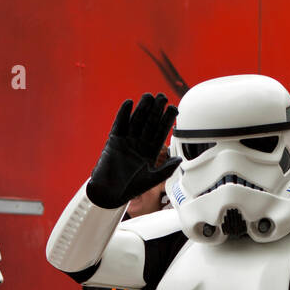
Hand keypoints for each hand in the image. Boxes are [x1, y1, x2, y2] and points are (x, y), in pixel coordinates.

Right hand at [85, 93, 180, 208]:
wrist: (110, 193)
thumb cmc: (130, 188)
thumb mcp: (153, 178)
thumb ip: (166, 169)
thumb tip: (179, 159)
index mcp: (150, 152)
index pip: (160, 132)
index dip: (166, 120)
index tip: (173, 109)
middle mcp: (139, 144)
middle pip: (149, 123)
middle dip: (156, 110)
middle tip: (162, 97)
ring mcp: (126, 141)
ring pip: (136, 120)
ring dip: (142, 108)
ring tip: (148, 96)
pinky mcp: (114, 141)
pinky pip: (119, 124)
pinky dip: (123, 114)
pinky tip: (129, 103)